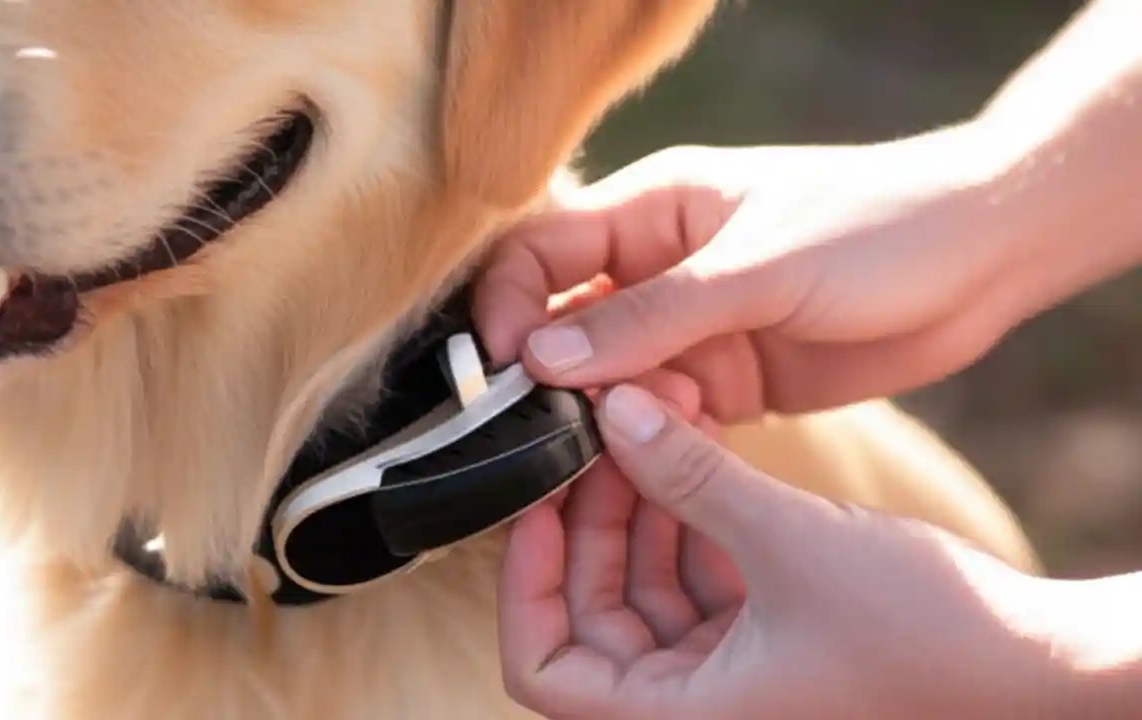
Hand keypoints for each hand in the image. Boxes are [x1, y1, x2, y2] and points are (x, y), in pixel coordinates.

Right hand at [474, 134, 1034, 422]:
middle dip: (555, 376)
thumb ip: (653, 314)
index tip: (502, 368)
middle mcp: (656, 271)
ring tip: (654, 427)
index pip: (538, 252)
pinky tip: (681, 448)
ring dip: (614, 413)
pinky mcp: (727, 381)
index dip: (505, 306)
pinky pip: (664, 417)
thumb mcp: (759, 264)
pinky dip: (659, 438)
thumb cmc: (872, 227)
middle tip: (562, 425)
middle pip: (563, 324)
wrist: (981, 260)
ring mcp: (691, 330)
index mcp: (649, 211)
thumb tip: (543, 357)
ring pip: (611, 381)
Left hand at [498, 385, 1067, 719]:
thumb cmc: (923, 632)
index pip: (544, 669)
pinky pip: (700, 587)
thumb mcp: (786, 541)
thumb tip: (615, 415)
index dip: (527, 581)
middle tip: (602, 438)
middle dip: (593, 522)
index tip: (537, 500)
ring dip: (644, 514)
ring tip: (651, 430)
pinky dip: (692, 527)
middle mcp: (698, 712)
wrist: (1038, 664)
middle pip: (594, 617)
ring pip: (647, 595)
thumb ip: (690, 476)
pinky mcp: (772, 649)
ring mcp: (735, 682)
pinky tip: (697, 460)